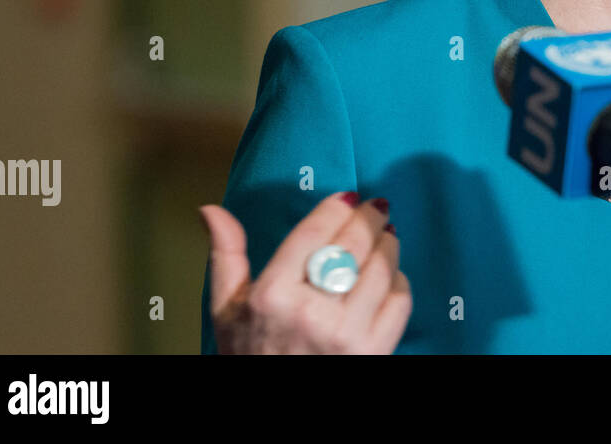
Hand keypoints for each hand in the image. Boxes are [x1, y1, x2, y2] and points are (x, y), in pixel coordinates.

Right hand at [201, 191, 411, 353]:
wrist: (271, 414)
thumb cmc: (250, 356)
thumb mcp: (227, 310)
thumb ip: (225, 256)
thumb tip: (211, 209)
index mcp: (271, 296)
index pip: (314, 233)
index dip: (336, 208)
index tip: (348, 197)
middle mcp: (310, 313)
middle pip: (352, 245)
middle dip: (369, 218)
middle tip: (376, 208)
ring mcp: (345, 334)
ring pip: (381, 269)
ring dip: (388, 245)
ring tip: (386, 236)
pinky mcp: (374, 351)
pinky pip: (399, 301)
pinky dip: (398, 282)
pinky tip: (388, 276)